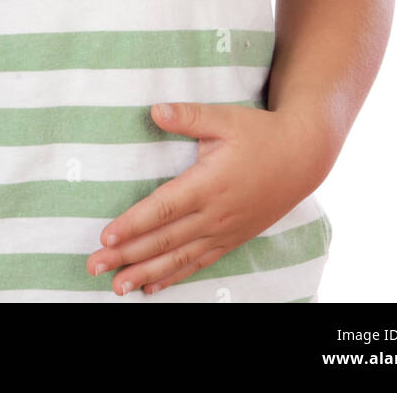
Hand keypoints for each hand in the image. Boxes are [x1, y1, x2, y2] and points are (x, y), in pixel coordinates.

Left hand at [86, 102, 323, 295]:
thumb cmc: (260, 133)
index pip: (163, 209)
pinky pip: (199, 263)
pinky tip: (152, 286)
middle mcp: (214, 213)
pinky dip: (174, 276)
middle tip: (95, 266)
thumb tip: (154, 110)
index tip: (106, 236)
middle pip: (164, 240)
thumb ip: (188, 116)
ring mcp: (224, 230)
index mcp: (208, 183)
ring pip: (179, 258)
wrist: (302, 157)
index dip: (133, 224)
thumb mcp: (224, 118)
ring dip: (145, 273)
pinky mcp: (232, 238)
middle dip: (127, 255)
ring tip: (117, 286)